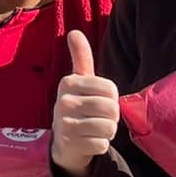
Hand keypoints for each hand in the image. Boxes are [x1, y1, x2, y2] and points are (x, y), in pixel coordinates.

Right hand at [51, 31, 119, 176]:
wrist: (64, 142)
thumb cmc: (78, 105)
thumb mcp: (78, 81)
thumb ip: (81, 57)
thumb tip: (74, 32)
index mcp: (68, 83)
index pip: (110, 89)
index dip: (112, 97)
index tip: (99, 100)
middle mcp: (63, 102)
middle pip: (111, 108)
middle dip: (112, 116)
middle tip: (99, 117)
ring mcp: (65, 124)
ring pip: (109, 127)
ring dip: (107, 131)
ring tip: (94, 128)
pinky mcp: (71, 145)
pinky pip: (102, 144)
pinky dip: (100, 144)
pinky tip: (89, 141)